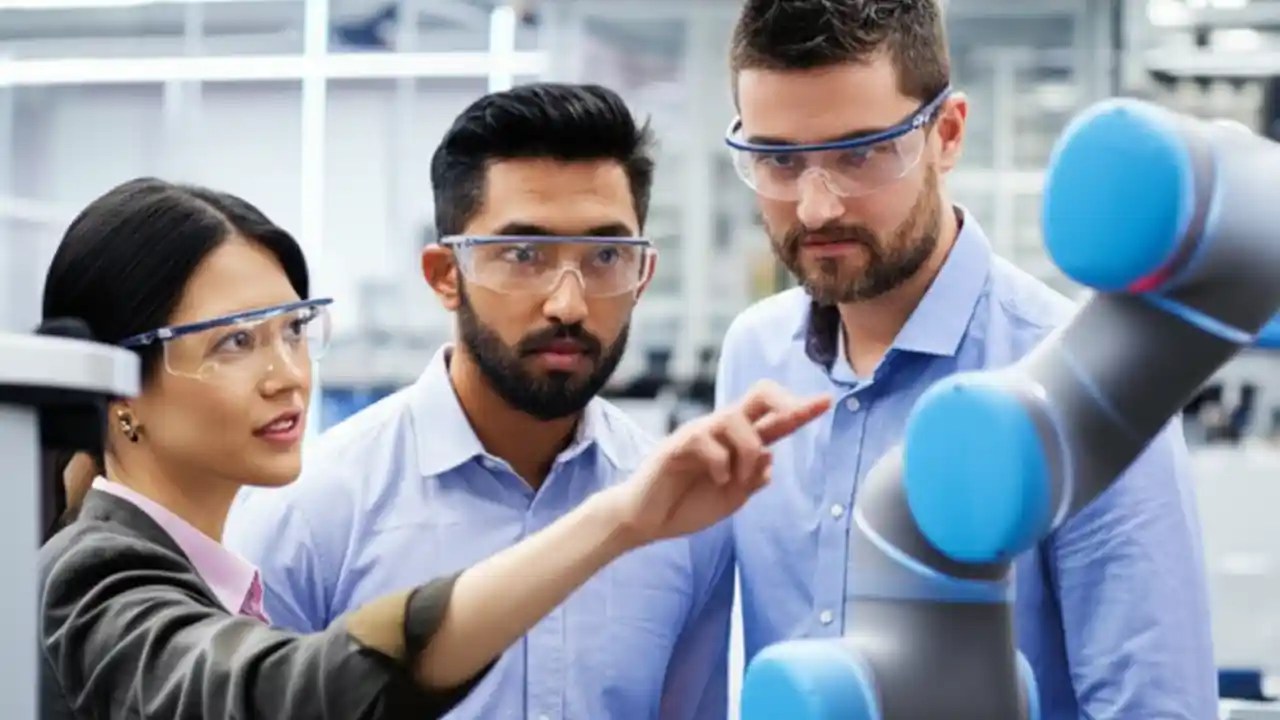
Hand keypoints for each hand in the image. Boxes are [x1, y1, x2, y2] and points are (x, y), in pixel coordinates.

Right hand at [603, 380, 830, 547]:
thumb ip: (752, 480)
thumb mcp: (732, 499)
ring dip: (748, 452)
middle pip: (759, 394)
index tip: (827, 401)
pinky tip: (717, 480)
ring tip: (737, 480)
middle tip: (796, 416)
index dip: (801, 410)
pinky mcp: (678, 444)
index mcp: (738, 444)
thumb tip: (770, 458)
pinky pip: (709, 441)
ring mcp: (699, 434)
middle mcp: (722, 431)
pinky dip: (722, 464)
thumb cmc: (687, 505)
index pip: (774, 418)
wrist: (646, 521)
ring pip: (737, 420)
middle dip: (784, 400)